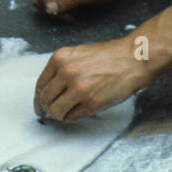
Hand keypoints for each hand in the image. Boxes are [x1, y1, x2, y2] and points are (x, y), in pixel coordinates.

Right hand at [33, 0, 125, 16]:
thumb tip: (47, 8)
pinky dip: (57, 5)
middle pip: (39, 0)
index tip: (70, 16)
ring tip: (73, 8)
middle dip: (53, 10)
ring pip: (41, 0)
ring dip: (55, 8)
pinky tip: (70, 3)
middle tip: (72, 14)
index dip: (53, 11)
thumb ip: (68, 0)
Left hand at [33, 38, 154, 121]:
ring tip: (65, 113)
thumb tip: (49, 89)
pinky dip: (73, 117)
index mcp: (60, 59)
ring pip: (55, 111)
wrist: (132, 59)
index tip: (40, 104)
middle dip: (45, 109)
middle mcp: (67, 73)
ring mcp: (79, 89)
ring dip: (58, 115)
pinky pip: (73, 117)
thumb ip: (61, 69)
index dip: (39, 98)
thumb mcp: (78, 54)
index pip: (40, 85)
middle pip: (45, 100)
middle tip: (49, 113)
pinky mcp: (92, 103)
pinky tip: (79, 110)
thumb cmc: (109, 56)